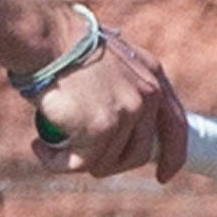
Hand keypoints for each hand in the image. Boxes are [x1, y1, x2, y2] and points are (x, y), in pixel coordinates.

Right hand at [29, 29, 186, 182]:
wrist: (45, 39)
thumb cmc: (62, 48)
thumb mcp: (106, 61)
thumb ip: (121, 87)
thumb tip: (116, 125)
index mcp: (152, 75)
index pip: (176, 126)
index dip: (173, 156)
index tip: (163, 176)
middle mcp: (147, 94)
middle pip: (140, 154)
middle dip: (110, 165)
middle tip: (80, 158)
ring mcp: (127, 112)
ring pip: (107, 162)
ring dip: (76, 161)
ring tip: (49, 145)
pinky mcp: (103, 128)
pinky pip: (80, 163)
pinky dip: (57, 162)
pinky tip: (40, 147)